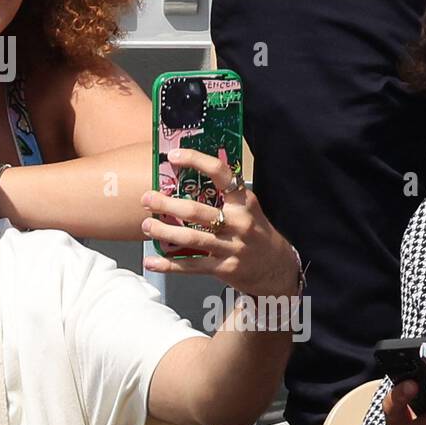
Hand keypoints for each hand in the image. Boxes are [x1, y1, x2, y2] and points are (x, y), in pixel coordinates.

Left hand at [141, 148, 300, 298]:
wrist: (278, 268)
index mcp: (244, 202)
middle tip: (147, 199)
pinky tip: (151, 262)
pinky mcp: (225, 268)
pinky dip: (169, 265)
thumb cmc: (255, 232)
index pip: (221, 174)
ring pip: (192, 238)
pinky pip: (192, 266)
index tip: (174, 155)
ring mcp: (232, 247)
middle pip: (197, 211)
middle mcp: (239, 222)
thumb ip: (223, 195)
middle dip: (167, 204)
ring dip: (164, 231)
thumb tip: (187, 176)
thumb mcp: (247, 208)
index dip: (197, 161)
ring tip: (147, 226)